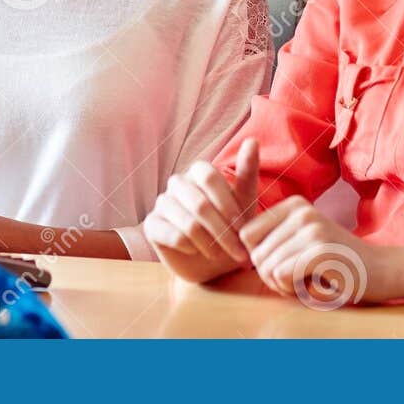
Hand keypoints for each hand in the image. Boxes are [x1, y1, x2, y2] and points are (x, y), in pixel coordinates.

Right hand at [143, 138, 259, 282]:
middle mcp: (178, 183)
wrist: (212, 263)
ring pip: (188, 223)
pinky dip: (193, 249)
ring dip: (211, 244)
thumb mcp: (245, 202)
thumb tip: (252, 140)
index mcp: (199, 172)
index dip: (227, 205)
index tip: (243, 229)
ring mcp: (162, 203)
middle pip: (200, 204)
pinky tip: (198, 252)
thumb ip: (247, 171)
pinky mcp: (152, 225)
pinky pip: (174, 237)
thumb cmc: (231, 227)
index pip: (209, 177)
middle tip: (238, 252)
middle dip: (223, 231)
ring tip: (221, 254)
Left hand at [239, 195, 391, 304]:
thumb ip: (273, 240)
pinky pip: (280, 276)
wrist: (383, 272)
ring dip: (283, 285)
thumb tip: (235, 249)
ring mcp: (311, 229)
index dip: (260, 259)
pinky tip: (315, 285)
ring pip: (266, 268)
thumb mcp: (303, 241)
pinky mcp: (319, 250)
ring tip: (310, 280)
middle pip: (255, 254)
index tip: (287, 264)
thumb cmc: (337, 264)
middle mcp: (301, 211)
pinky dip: (293, 290)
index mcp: (293, 204)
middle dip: (272, 276)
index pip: (246, 235)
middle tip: (301, 277)